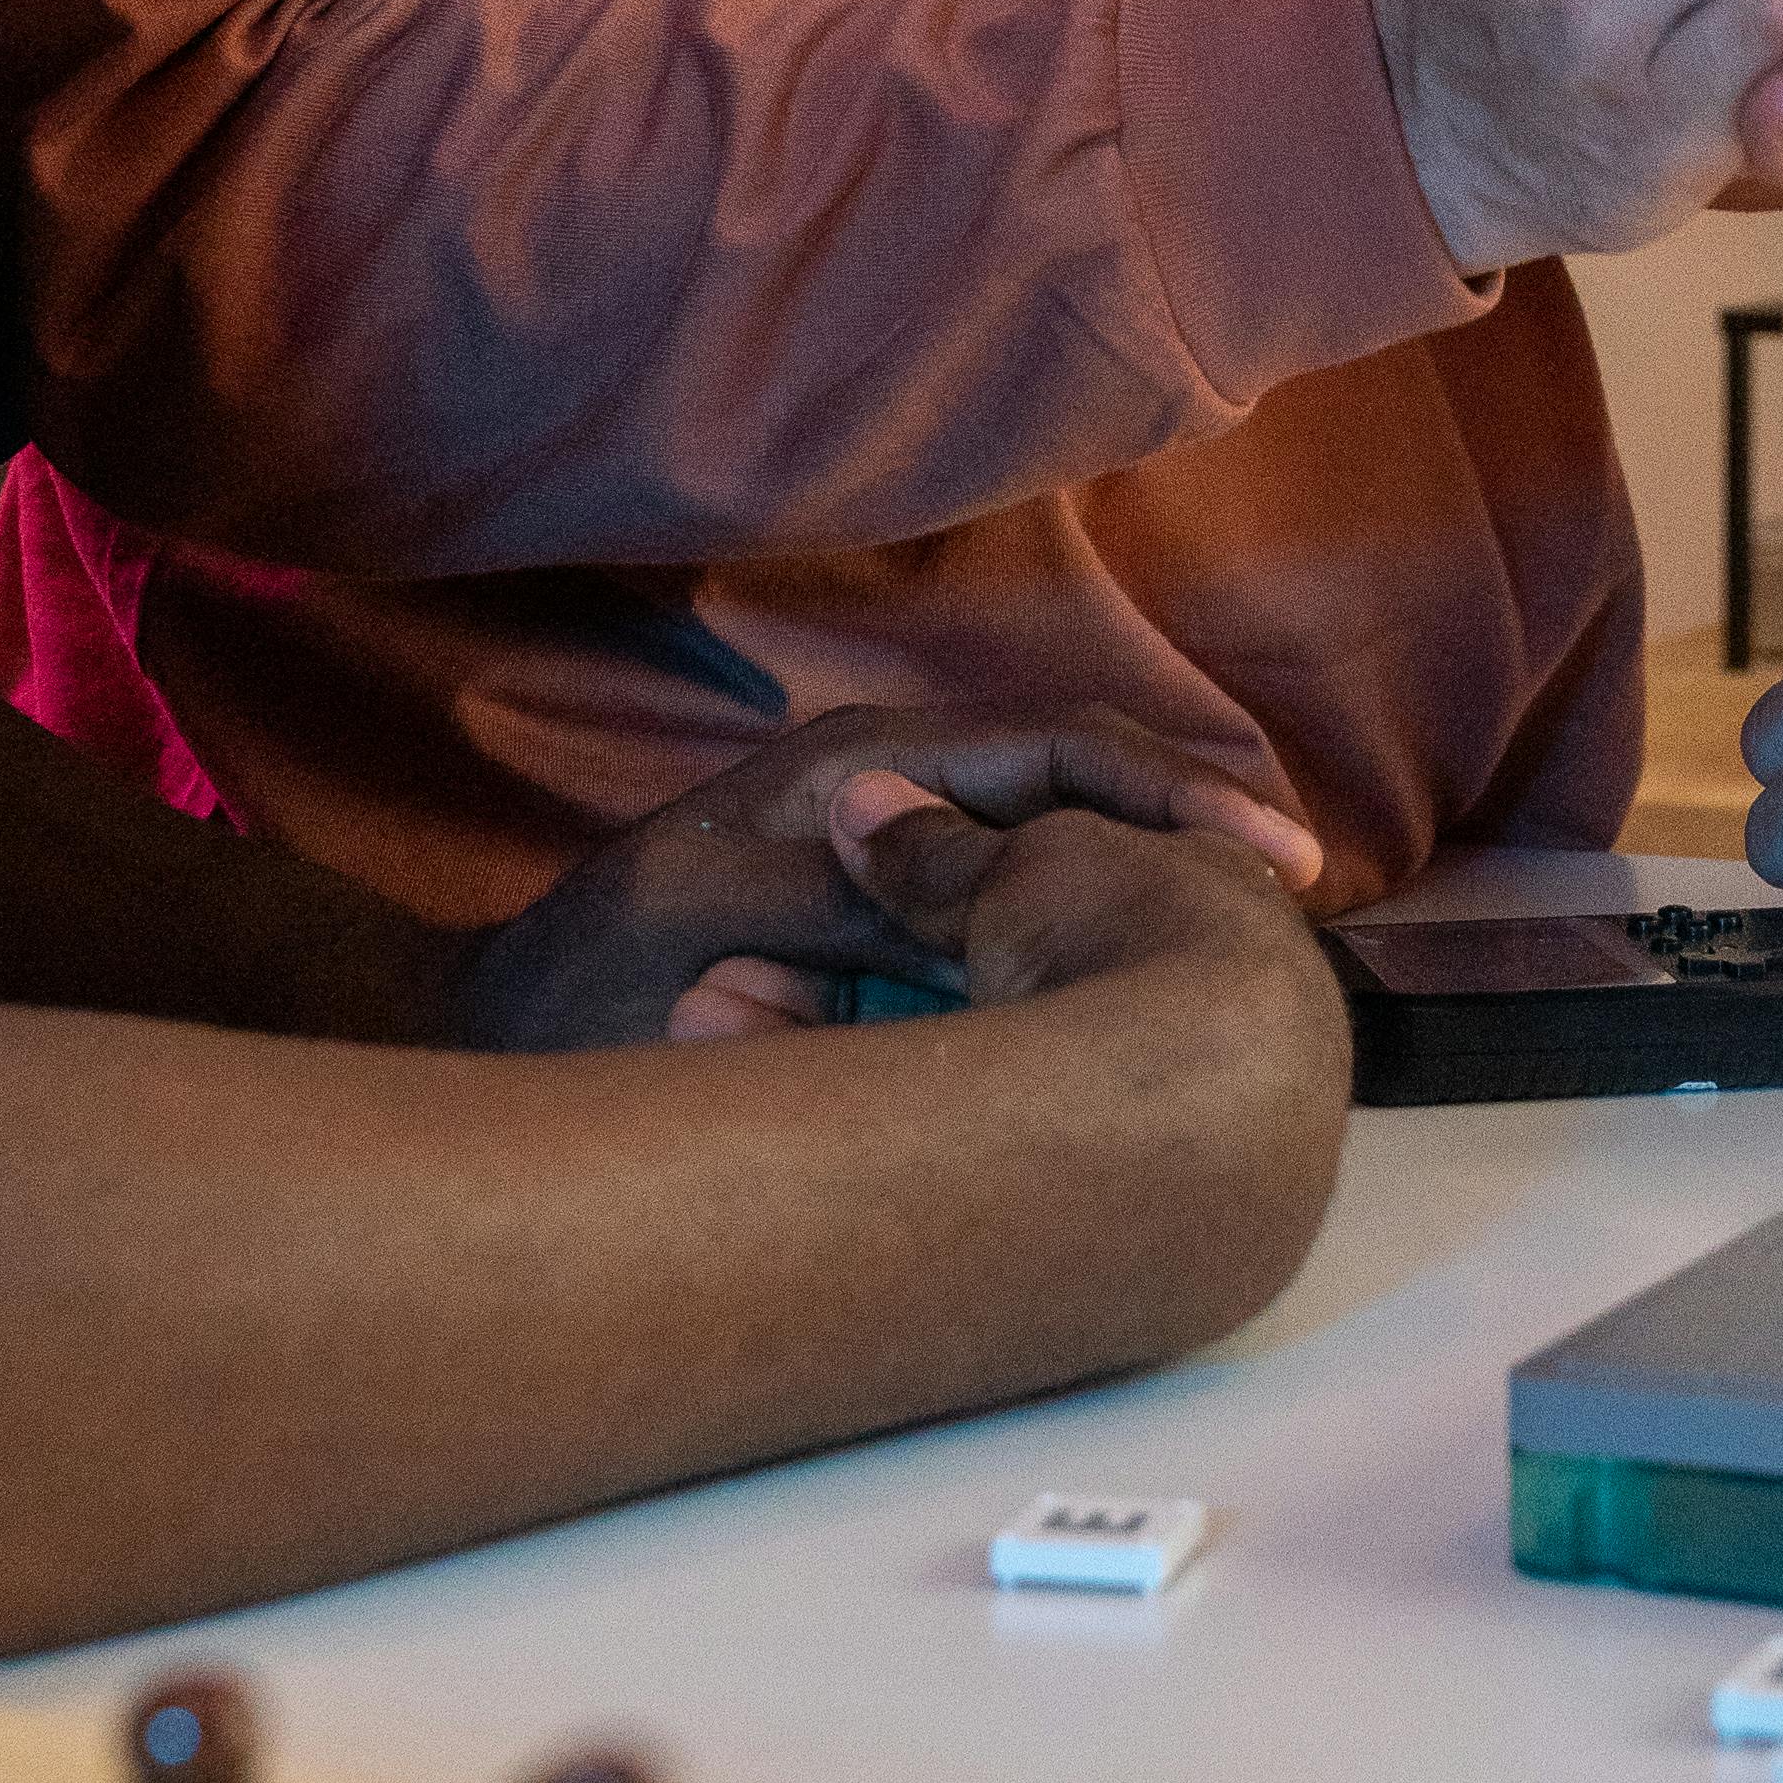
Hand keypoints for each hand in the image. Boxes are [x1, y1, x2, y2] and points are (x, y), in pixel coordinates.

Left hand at [444, 708, 1321, 1051]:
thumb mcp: (702, 924)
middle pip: (1081, 781)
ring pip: (1052, 843)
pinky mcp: (872, 917)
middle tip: (1290, 911)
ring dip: (1140, 884)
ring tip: (1240, 950)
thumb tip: (988, 883)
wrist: (492, 1036)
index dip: (1178, 800)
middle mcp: (883, 782)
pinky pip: (1005, 908)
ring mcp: (881, 846)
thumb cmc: (580, 987)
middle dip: (1189, 834)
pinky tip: (1127, 993)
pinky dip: (1076, 937)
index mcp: (857, 761)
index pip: (1065, 747)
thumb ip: (836, 891)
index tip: (1273, 868)